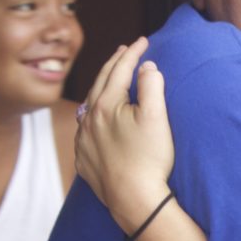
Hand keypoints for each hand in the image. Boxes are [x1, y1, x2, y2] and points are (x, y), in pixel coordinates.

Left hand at [76, 37, 174, 231]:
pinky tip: (98, 119)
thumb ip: (151, 86)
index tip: (144, 41)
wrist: (134, 200)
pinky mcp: (84, 160)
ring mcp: (84, 141)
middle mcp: (89, 119)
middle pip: (100, 83)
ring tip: (109, 80)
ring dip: (101, 89)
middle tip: (125, 51)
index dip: (133, 53)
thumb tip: (146, 67)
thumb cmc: (149, 159)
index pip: (120, 70)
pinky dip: (93, 116)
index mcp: (106, 105)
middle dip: (114, 64)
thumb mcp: (157, 117)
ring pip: (89, 105)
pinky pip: (86, 129)